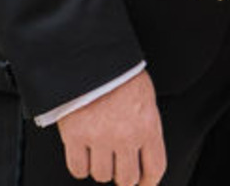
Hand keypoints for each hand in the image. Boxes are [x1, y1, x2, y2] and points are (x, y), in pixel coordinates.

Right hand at [56, 70, 165, 184]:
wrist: (92, 57)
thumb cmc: (120, 74)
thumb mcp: (145, 99)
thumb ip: (145, 127)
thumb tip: (143, 153)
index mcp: (148, 126)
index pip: (155, 168)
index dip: (148, 182)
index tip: (143, 184)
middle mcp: (126, 137)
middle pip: (127, 179)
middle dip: (123, 176)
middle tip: (118, 166)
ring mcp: (99, 138)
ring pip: (101, 175)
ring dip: (100, 167)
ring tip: (99, 150)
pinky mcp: (74, 137)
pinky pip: (78, 169)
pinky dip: (80, 165)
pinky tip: (83, 152)